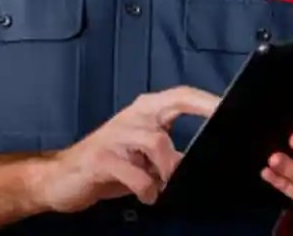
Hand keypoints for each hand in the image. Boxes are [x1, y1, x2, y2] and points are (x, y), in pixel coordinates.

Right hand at [38, 86, 218, 212]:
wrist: (61, 176)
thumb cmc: (109, 165)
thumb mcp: (144, 159)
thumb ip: (172, 156)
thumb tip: (208, 160)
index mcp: (144, 112)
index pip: (180, 95)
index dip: (206, 99)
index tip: (230, 106)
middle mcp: (132, 117)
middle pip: (172, 103)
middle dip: (200, 111)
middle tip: (219, 133)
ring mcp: (116, 135)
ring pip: (156, 140)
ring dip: (169, 167)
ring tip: (167, 184)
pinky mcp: (102, 158)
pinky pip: (135, 174)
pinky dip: (147, 189)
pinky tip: (147, 196)